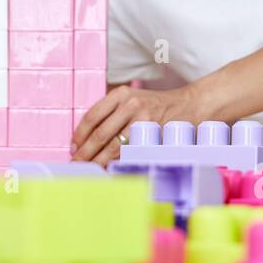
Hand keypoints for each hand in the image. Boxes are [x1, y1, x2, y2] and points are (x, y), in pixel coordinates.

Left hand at [72, 83, 199, 164]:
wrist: (188, 105)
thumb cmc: (156, 105)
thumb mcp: (133, 99)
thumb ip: (112, 111)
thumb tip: (87, 136)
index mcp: (121, 94)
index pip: (92, 115)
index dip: (80, 134)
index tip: (74, 146)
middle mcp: (130, 104)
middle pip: (100, 133)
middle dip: (86, 152)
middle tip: (76, 162)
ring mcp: (142, 119)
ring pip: (114, 145)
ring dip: (99, 160)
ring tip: (90, 169)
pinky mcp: (152, 134)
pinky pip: (130, 152)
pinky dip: (117, 162)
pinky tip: (109, 168)